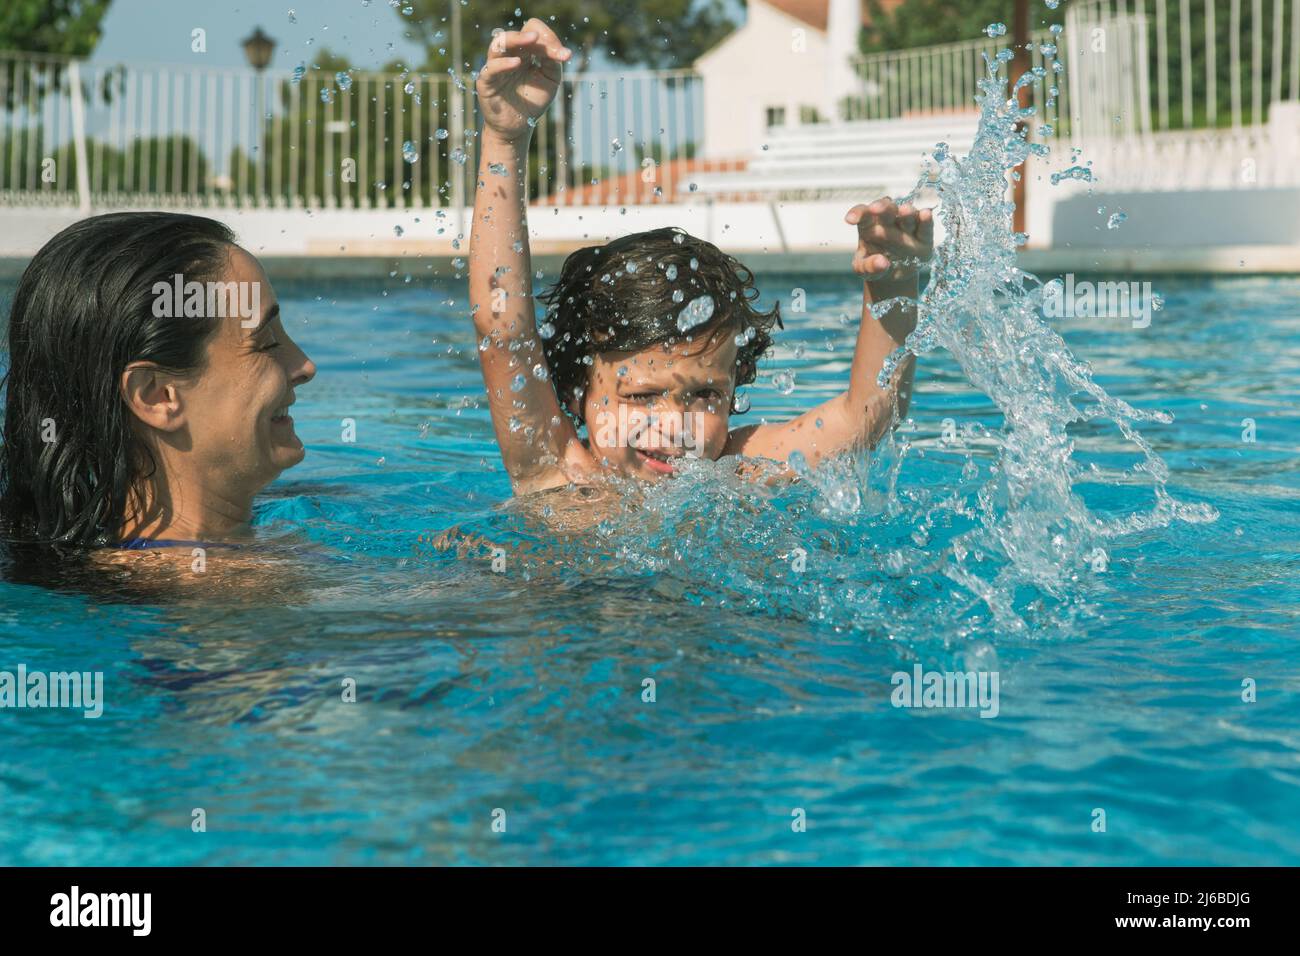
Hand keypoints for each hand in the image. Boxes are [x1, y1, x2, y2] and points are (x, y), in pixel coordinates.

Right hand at [476, 18, 571, 144]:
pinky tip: (517, 64)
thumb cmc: (533, 102)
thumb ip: (553, 63)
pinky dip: (504, 64)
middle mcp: (508, 55)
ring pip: (500, 43)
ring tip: (533, 40)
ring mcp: (495, 66)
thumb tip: (561, 51)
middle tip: (542, 39)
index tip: (564, 56)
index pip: (533, 32)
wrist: (518, 127)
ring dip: (516, 39)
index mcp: (524, 51)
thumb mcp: (550, 80)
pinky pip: (492, 68)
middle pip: (516, 34)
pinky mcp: (486, 81)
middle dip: (532, 35)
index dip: (548, 38)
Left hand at [845, 198, 933, 286]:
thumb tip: (882, 263)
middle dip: (882, 208)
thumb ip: (868, 266)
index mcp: (869, 224)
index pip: (863, 214)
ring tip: (904, 210)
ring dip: (906, 212)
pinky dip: (926, 221)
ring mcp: (907, 226)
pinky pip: (925, 227)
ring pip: (907, 215)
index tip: (850, 220)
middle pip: (886, 209)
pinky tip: (926, 214)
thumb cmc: (873, 266)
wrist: (892, 275)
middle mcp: (889, 221)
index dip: (857, 213)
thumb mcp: (864, 270)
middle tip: (875, 209)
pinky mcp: (924, 236)